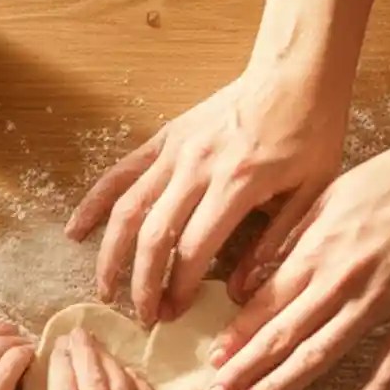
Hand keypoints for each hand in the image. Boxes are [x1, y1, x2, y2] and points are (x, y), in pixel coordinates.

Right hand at [11, 329, 161, 389]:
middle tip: (78, 332)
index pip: (63, 384)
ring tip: (99, 346)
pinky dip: (140, 384)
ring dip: (109, 360)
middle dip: (84, 350)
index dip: (60, 359)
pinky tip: (131, 373)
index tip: (55, 343)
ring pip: (120, 384)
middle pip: (93, 376)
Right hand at [66, 70, 348, 326]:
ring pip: (128, 208)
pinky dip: (95, 202)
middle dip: (142, 282)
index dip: (177, 288)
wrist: (295, 73)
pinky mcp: (165, 138)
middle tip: (142, 317)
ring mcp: (175, 151)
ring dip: (110, 253)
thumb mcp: (312, 193)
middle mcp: (197, 169)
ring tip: (103, 290)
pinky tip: (77, 229)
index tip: (173, 315)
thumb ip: (274, 243)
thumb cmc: (312, 132)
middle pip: (153, 235)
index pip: (192, 249)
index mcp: (237, 185)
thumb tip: (238, 291)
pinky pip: (121, 173)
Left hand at [206, 130, 389, 389]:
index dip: (237, 335)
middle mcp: (344, 281)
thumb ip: (294, 232)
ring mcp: (384, 302)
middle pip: (284, 335)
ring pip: (324, 353)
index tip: (213, 360)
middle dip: (244, 370)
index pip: (266, 303)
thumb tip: (255, 270)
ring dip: (284, 385)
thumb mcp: (335, 190)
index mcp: (320, 249)